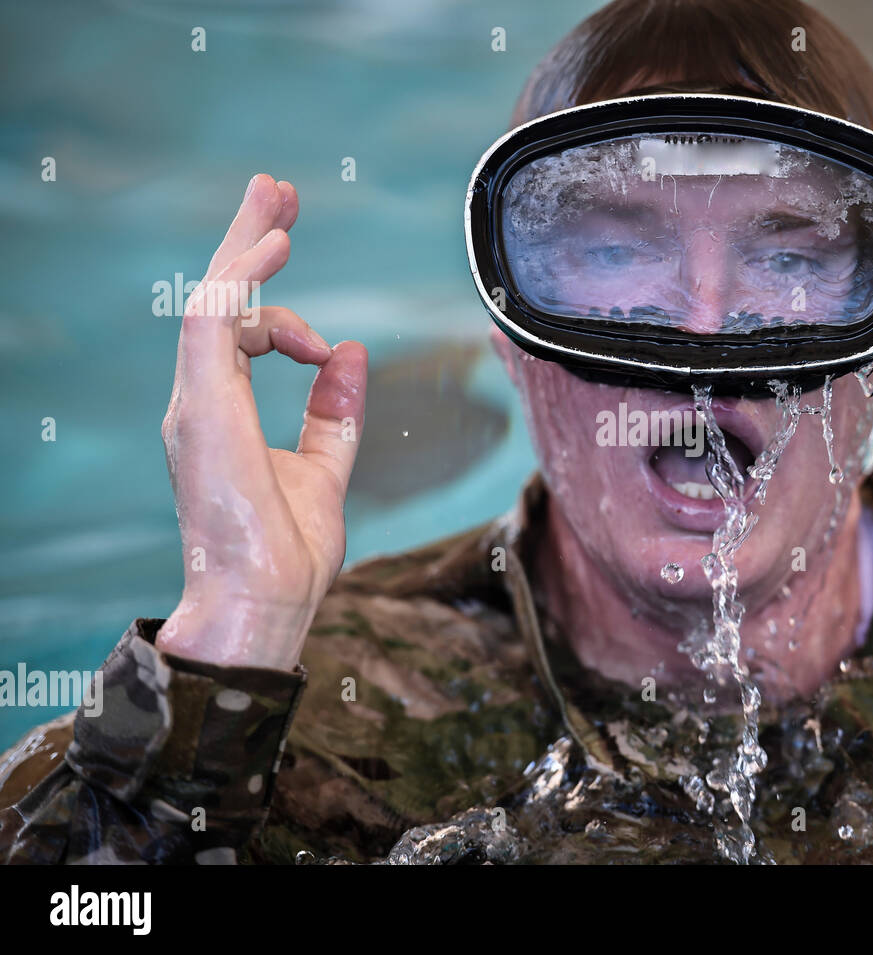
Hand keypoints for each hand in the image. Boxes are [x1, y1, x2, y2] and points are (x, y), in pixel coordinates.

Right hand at [157, 174, 367, 669]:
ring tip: (276, 195)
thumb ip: (334, 412)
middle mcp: (202, 399)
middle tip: (276, 191)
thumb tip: (350, 352)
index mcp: (224, 411)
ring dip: (245, 243)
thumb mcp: (325, 468)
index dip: (279, 313)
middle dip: (249, 242)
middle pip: (221, 301)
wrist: (264, 603)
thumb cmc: (285, 552)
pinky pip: (212, 323)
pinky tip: (272, 245)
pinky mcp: (201, 407)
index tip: (322, 343)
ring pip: (212, 300)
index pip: (240, 333)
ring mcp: (196, 401)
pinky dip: (242, 280)